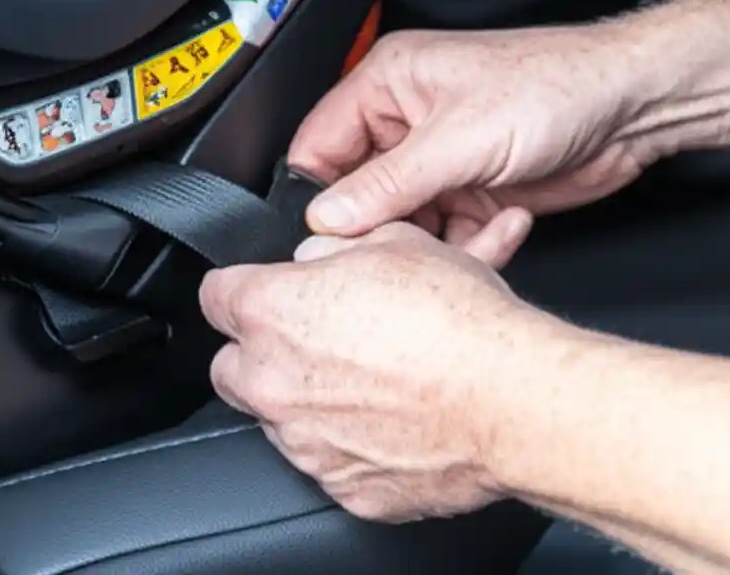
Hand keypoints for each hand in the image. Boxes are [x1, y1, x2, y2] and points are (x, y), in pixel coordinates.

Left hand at [200, 222, 569, 522]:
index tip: (260, 292)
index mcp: (272, 311)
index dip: (243, 288)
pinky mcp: (341, 486)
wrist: (514, 400)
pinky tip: (391, 422)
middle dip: (262, 353)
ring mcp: (303, 441)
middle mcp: (273, 380)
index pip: (215, 295)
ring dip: (306, 400)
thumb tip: (317, 257)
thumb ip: (335, 249)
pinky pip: (327, 461)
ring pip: (277, 418)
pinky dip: (348, 444)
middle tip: (312, 340)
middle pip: (231, 365)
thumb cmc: (462, 322)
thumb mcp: (396, 243)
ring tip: (368, 381)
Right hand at [289, 24, 669, 264]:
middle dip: (374, 225)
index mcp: (387, 84)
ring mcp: (438, 159)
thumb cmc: (558, 86)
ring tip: (449, 242)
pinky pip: (441, 236)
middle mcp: (406, 121)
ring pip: (398, 221)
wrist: (635, 107)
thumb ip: (387, 184)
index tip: (327, 236)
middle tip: (391, 248)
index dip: (319, 193)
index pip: (319, 146)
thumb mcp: (459, 139)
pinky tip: (494, 230)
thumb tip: (328, 216)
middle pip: (355, 191)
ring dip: (420, 242)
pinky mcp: (469, 192)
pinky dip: (461, 248)